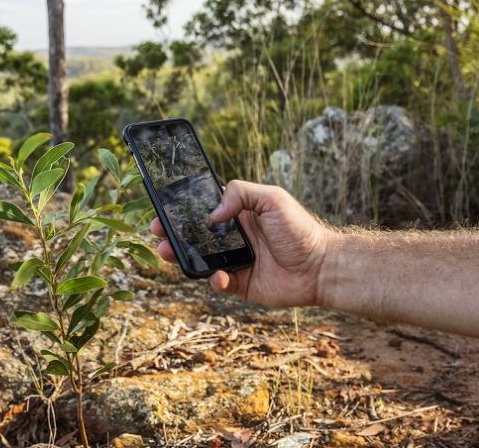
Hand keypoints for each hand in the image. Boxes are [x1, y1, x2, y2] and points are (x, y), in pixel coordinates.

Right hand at [149, 180, 332, 306]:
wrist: (321, 267)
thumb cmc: (300, 229)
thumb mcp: (271, 198)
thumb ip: (240, 194)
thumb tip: (211, 214)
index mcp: (238, 215)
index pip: (204, 209)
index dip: (183, 209)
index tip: (165, 207)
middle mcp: (233, 238)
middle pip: (194, 235)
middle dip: (172, 233)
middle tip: (157, 232)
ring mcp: (235, 261)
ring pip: (200, 259)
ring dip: (181, 256)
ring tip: (167, 252)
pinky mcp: (240, 284)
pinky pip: (217, 283)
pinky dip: (212, 280)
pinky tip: (218, 276)